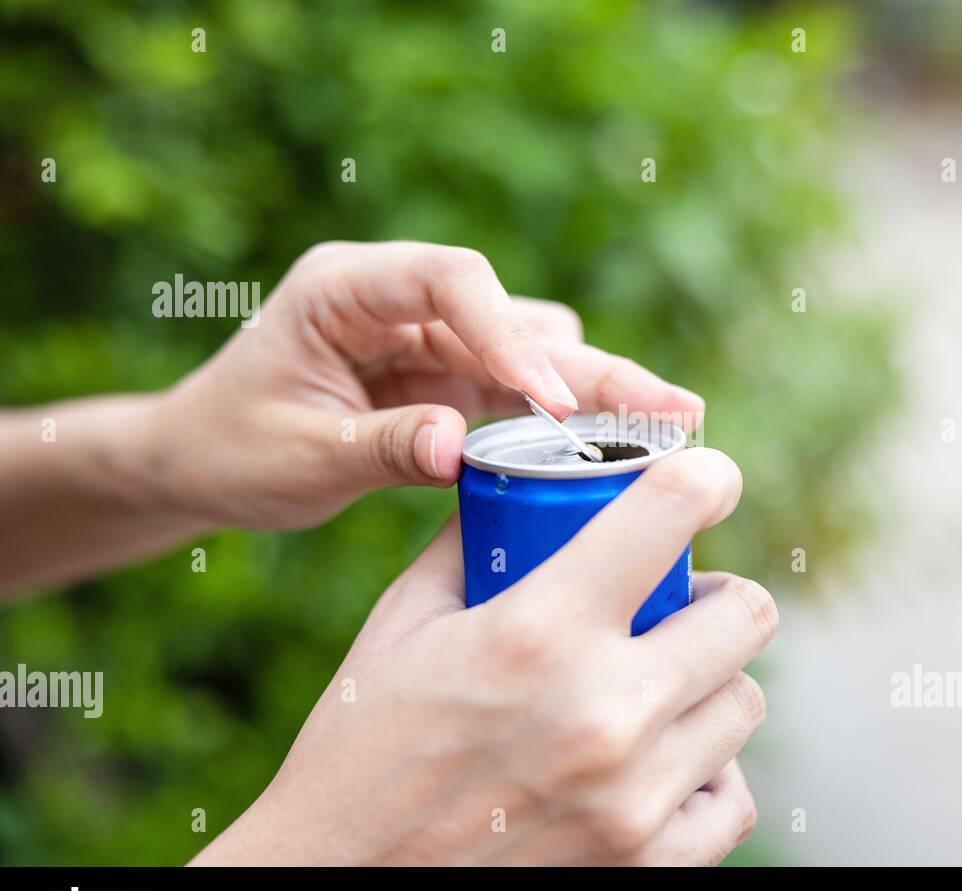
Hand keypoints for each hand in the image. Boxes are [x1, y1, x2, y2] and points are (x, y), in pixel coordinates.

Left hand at [151, 240, 703, 528]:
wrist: (205, 460)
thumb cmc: (232, 447)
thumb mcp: (296, 456)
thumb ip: (380, 448)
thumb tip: (459, 451)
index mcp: (347, 288)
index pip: (449, 281)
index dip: (509, 333)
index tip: (555, 402)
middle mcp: (402, 301)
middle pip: (516, 317)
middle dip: (594, 368)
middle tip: (677, 410)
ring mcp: (434, 338)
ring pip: (536, 351)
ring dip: (595, 391)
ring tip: (667, 432)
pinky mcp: (454, 379)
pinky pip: (524, 393)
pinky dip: (568, 421)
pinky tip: (621, 450)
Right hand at [191, 448, 777, 865]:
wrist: (338, 884)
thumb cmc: (361, 748)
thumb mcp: (403, 623)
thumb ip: (471, 542)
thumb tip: (522, 488)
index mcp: (538, 630)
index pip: (670, 511)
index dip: (707, 478)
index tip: (711, 481)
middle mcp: (603, 709)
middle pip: (745, 614)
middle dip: (718, 595)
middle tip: (680, 605)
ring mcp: (634, 795)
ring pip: (744, 702)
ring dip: (710, 683)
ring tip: (659, 685)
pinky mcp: (647, 861)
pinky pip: (731, 797)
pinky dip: (707, 774)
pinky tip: (663, 762)